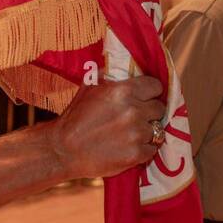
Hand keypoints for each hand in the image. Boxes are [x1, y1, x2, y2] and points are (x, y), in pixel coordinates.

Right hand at [49, 76, 164, 179]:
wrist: (63, 150)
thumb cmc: (75, 117)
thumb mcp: (90, 86)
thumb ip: (111, 75)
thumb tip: (126, 68)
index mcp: (124, 91)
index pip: (156, 86)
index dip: (151, 92)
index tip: (146, 98)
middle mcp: (134, 111)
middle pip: (159, 108)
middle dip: (150, 112)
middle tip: (137, 117)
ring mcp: (137, 134)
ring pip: (157, 129)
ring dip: (147, 132)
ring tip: (131, 134)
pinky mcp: (136, 154)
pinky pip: (152, 149)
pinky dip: (144, 149)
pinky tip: (129, 147)